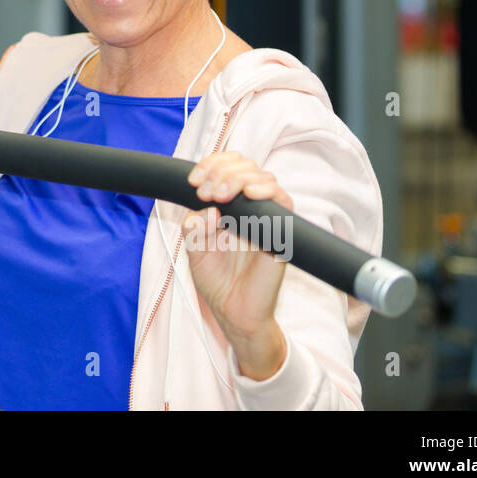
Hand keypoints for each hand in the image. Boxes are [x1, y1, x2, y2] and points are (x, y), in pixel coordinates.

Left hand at [183, 151, 293, 379]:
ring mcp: (266, 218)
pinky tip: (249, 195)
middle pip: (245, 165)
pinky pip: (283, 202)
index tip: (193, 182)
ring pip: (264, 178)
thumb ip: (194, 227)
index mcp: (227, 204)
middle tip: (206, 192)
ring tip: (220, 195)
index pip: (226, 166)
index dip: (210, 165)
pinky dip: (267, 192)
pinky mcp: (282, 232)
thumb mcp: (193, 248)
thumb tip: (210, 208)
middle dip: (221, 170)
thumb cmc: (216, 279)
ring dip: (239, 178)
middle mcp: (248, 207)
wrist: (233, 311)